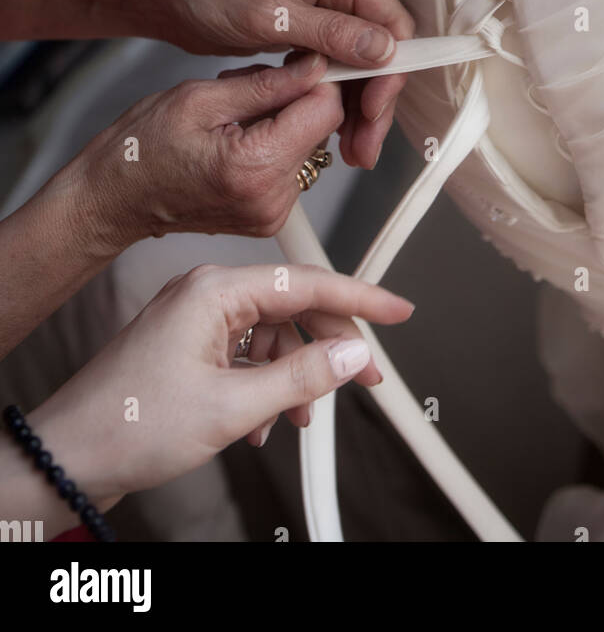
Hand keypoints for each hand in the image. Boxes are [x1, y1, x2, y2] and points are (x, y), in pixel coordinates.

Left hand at [18, 263, 413, 525]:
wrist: (70, 456)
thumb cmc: (132, 426)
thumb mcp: (232, 407)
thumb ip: (302, 377)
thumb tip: (353, 355)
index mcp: (216, 291)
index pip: (306, 283)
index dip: (360, 299)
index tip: (398, 311)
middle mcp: (207, 294)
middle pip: (292, 308)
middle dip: (329, 347)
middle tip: (365, 380)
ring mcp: (195, 319)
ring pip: (272, 335)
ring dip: (294, 375)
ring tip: (298, 417)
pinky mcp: (187, 345)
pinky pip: (246, 352)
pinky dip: (264, 384)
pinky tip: (264, 421)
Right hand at [80, 55, 343, 249]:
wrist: (113, 200)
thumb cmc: (141, 150)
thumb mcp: (200, 98)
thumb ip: (267, 84)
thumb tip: (315, 68)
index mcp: (256, 166)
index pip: (326, 112)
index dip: (317, 81)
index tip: (297, 65)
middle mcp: (271, 198)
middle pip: (320, 131)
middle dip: (294, 101)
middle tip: (246, 91)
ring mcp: (271, 214)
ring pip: (308, 148)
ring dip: (283, 124)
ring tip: (234, 118)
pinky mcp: (267, 218)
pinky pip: (291, 169)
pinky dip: (273, 148)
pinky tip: (237, 140)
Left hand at [159, 0, 414, 168]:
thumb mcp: (269, 16)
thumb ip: (329, 32)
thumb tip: (383, 49)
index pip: (391, 23)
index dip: (390, 70)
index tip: (373, 110)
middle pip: (382, 51)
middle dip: (375, 101)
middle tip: (364, 148)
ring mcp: (326, 14)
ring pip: (362, 67)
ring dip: (359, 109)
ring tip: (352, 152)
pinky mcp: (310, 35)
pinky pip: (337, 71)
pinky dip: (336, 101)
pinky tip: (331, 132)